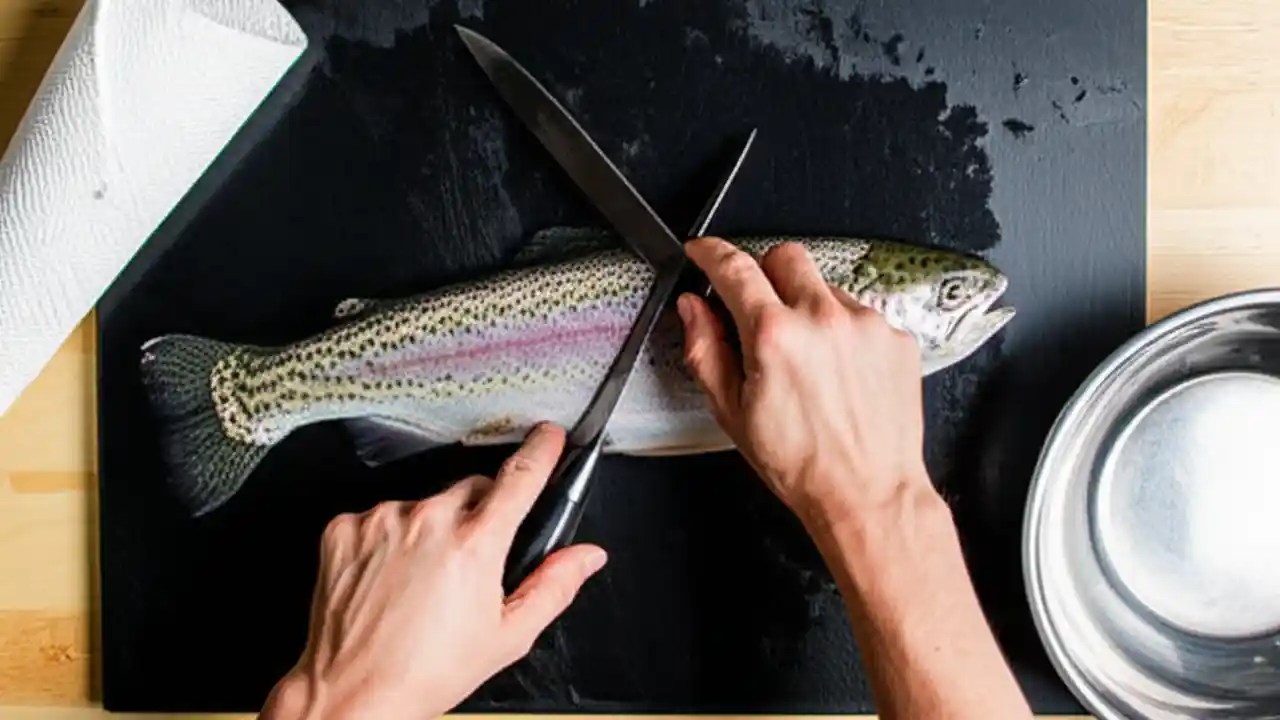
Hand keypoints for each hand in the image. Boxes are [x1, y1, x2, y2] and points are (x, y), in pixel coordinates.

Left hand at [261, 424, 607, 719]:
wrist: (352, 693)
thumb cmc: (425, 672)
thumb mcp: (507, 637)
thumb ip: (554, 587)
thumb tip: (584, 557)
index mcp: (474, 544)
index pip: (520, 477)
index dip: (541, 451)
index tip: (548, 436)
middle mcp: (428, 521)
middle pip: (472, 490)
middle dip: (481, 513)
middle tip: (472, 559)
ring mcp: (382, 521)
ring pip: (424, 504)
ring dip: (431, 528)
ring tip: (421, 581)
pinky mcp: (345, 528)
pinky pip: (380, 517)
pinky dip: (388, 539)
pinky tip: (388, 578)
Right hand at [678, 237, 931, 529]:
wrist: (867, 494)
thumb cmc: (802, 465)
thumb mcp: (732, 412)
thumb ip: (705, 349)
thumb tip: (694, 309)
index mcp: (774, 335)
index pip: (734, 267)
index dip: (710, 252)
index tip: (703, 252)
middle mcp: (822, 319)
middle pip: (785, 256)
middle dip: (764, 274)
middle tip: (758, 309)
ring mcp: (865, 325)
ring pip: (825, 286)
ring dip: (807, 307)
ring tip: (807, 360)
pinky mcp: (896, 338)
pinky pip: (860, 314)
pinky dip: (843, 331)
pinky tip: (838, 372)